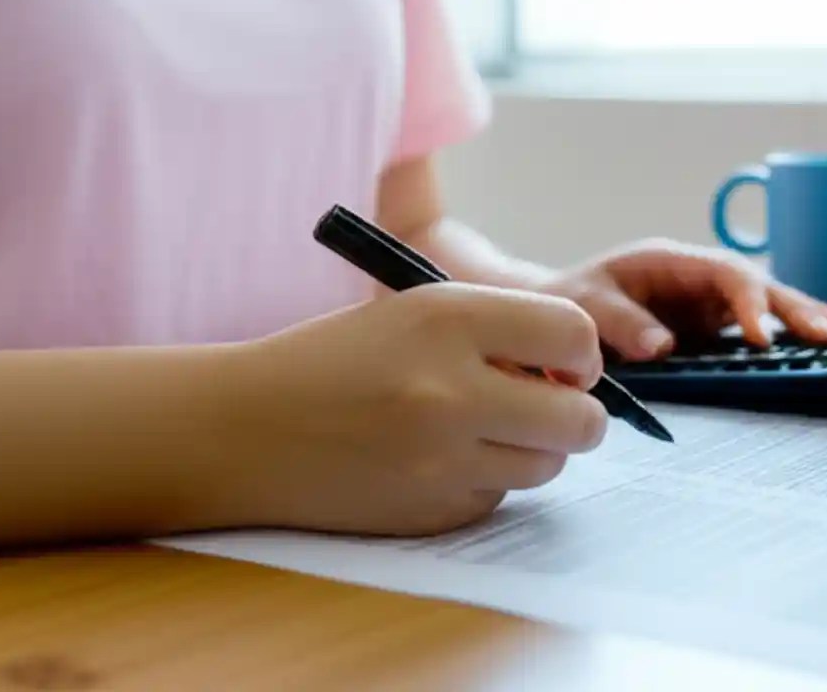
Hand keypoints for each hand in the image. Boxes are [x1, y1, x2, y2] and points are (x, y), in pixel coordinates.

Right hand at [219, 283, 606, 536]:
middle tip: (546, 406)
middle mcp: (451, 391)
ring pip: (548, 465)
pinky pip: (498, 497)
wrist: (244, 430)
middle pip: (582, 419)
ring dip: (529, 448)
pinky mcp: (432, 512)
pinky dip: (482, 479)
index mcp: (447, 320)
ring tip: (476, 428)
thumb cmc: (335, 361)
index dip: (581, 354)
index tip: (563, 364)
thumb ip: (499, 332)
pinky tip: (433, 461)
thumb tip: (577, 375)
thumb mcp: (414, 314)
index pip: (574, 334)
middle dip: (576, 414)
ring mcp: (443, 461)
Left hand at [540, 238, 826, 360]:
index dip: (748, 301)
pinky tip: (809, 344)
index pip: (724, 273)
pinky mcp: (704, 323)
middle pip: (754, 282)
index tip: (761, 336)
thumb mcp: (586, 305)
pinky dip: (779, 332)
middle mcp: (695, 275)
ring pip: (760, 300)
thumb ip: (620, 323)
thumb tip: (664, 346)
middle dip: (789, 305)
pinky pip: (747, 325)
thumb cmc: (569, 299)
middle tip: (824, 333)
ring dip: (794, 315)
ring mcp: (703, 299)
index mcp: (670, 261)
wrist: (558, 306)